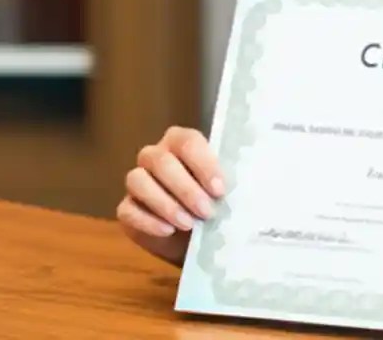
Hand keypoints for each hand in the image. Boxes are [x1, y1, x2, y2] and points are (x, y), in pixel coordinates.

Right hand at [115, 126, 225, 266]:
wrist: (201, 240)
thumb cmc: (218, 206)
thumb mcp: (229, 192)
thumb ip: (234, 181)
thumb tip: (255, 182)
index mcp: (183, 144)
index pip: (187, 141)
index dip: (203, 164)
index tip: (220, 190)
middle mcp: (156, 156)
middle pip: (161, 161)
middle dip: (185, 188)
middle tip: (207, 211)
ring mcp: (138, 181)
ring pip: (138, 180)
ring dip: (165, 203)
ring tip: (189, 223)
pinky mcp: (127, 208)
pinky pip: (127, 209)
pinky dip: (147, 220)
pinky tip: (168, 231)